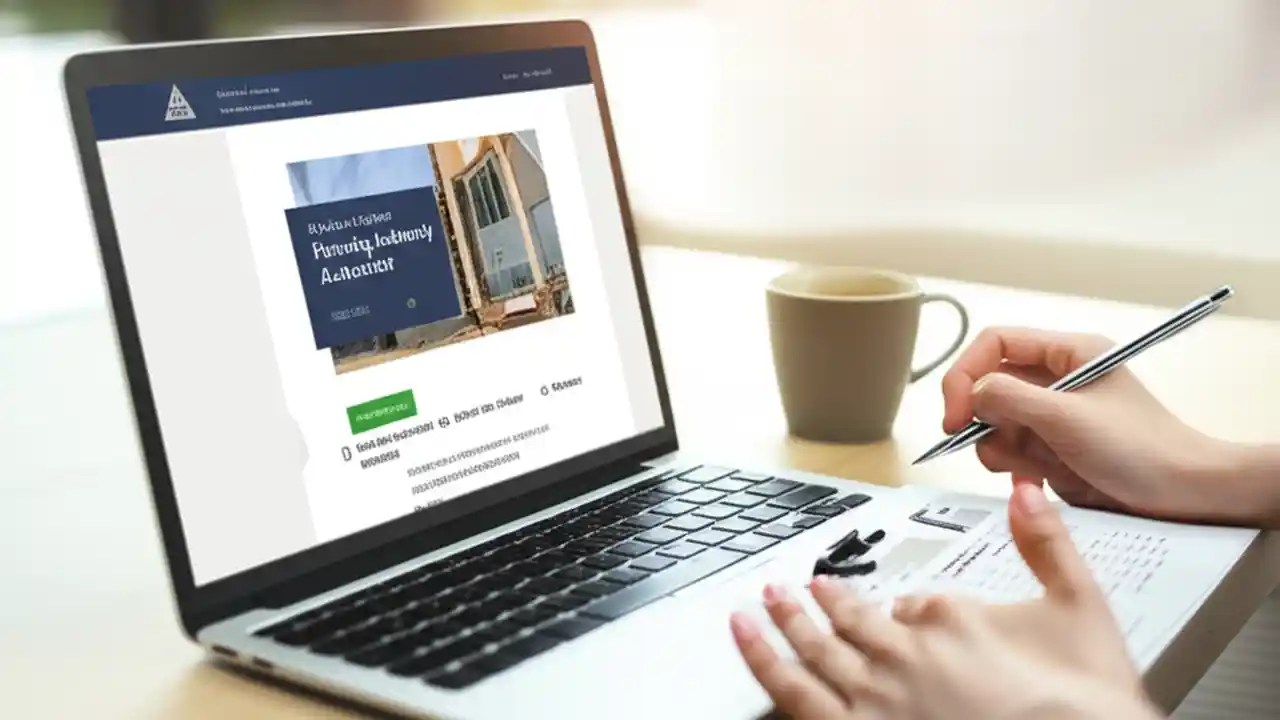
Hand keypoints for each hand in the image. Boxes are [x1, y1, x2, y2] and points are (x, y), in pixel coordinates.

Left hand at [730, 484, 1161, 719]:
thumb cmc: (1087, 703)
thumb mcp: (1082, 607)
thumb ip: (1048, 544)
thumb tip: (1025, 490)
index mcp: (949, 617)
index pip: (912, 605)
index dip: (908, 611)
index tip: (901, 610)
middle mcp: (903, 654)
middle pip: (849, 621)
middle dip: (818, 602)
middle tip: (793, 587)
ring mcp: (877, 698)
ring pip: (814, 651)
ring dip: (782, 623)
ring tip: (760, 604)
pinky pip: (796, 696)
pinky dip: (764, 664)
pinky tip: (746, 643)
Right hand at [940, 327, 1243, 522]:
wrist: (1182, 494)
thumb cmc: (1138, 448)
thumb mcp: (1068, 417)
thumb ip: (1011, 398)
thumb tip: (970, 395)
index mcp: (1067, 353)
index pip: (994, 344)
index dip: (966, 374)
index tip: (955, 414)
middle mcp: (1056, 378)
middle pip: (988, 384)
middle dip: (980, 417)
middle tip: (981, 444)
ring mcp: (1052, 415)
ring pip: (994, 421)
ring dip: (999, 446)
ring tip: (1029, 468)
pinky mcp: (1052, 447)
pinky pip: (1010, 449)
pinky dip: (1014, 465)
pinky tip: (1037, 479)